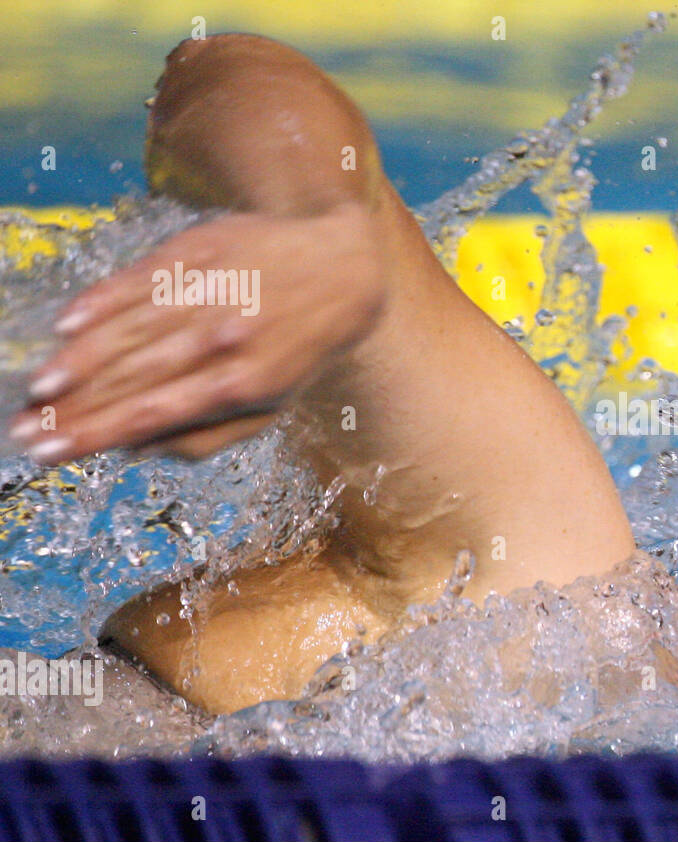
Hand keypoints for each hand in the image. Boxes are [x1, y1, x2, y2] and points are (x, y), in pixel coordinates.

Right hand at [8, 202, 384, 461]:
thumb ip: (206, 434)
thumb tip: (135, 450)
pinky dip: (102, 302)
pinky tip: (66, 325)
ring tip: (37, 389)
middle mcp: (223, 339)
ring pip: (130, 330)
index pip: (152, 414)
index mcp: (242, 383)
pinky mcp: (199, 251)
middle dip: (72, 409)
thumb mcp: (272, 404)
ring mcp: (210, 292)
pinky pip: (141, 279)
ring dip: (76, 362)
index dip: (95, 434)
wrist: (344, 267)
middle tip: (22, 431)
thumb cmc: (300, 347)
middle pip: (132, 378)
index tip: (48, 452)